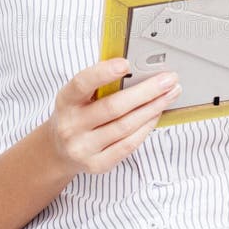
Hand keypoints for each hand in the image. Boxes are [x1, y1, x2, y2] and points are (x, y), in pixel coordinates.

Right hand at [46, 59, 181, 176]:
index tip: (126, 63)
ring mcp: (83, 147)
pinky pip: (128, 145)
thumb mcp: (78, 96)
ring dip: (152, 109)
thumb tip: (135, 68)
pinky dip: (146, 128)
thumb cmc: (76, 114)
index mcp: (66, 101)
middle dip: (146, 91)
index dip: (104, 73)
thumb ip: (100, 83)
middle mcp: (71, 125)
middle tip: (168, 80)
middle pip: (113, 107)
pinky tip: (156, 115)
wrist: (59, 151)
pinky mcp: (97, 164)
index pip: (82, 83)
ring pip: (125, 126)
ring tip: (169, 95)